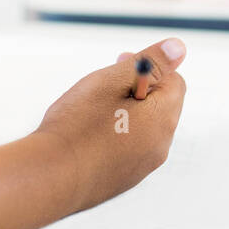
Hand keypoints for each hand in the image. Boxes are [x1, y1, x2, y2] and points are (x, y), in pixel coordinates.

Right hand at [35, 38, 186, 212]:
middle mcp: (159, 147)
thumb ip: (150, 62)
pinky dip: (116, 138)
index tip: (121, 65)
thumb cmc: (77, 126)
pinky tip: (88, 137)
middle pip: (161, 107)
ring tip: (92, 113)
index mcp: (162, 119)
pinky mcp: (124, 180)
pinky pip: (129, 150)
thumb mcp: (112, 81)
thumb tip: (178, 48)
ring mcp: (142, 168)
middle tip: (103, 88)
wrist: (50, 177)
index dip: (150, 68)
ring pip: (144, 129)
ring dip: (126, 114)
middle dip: (138, 91)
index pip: (174, 82)